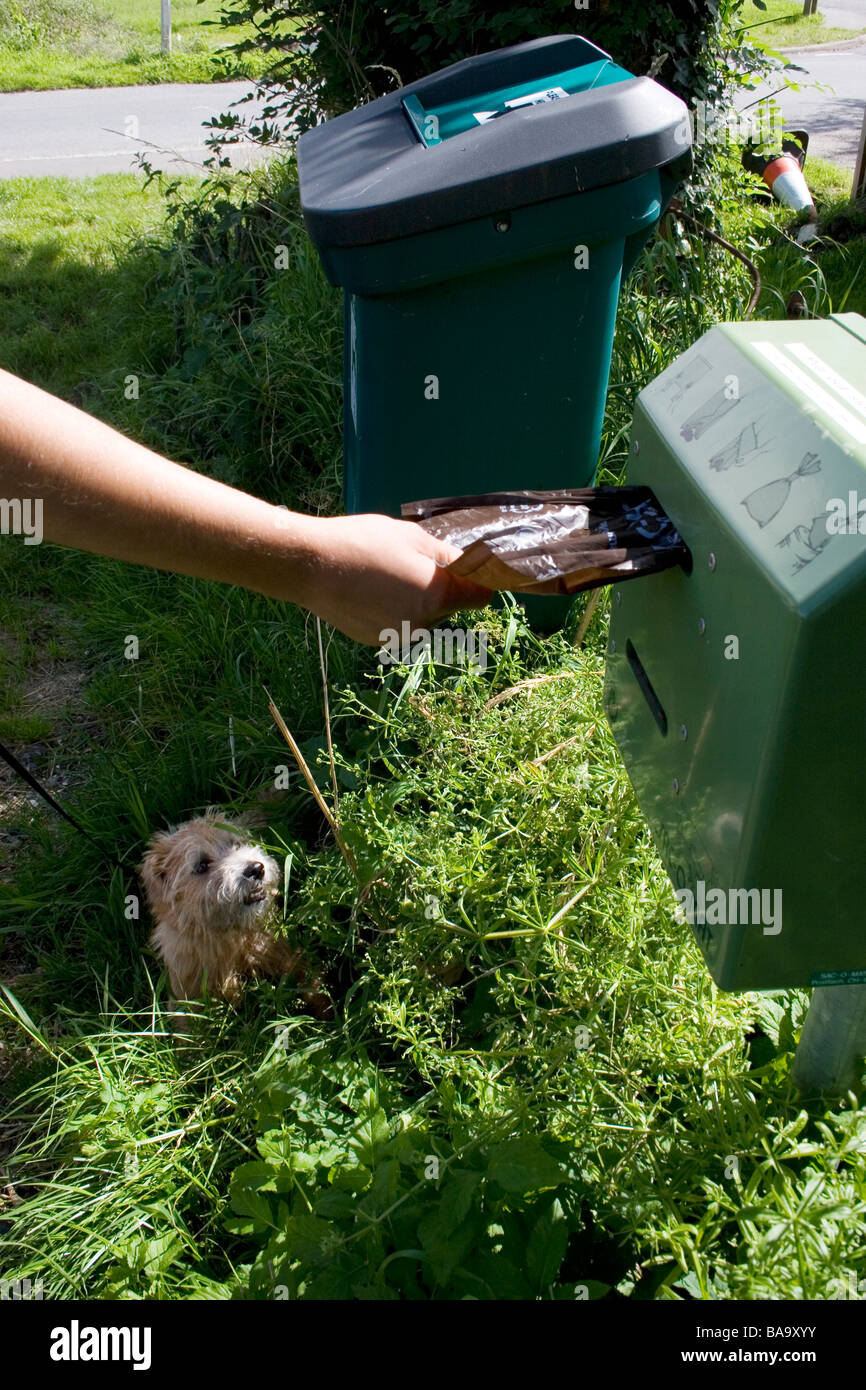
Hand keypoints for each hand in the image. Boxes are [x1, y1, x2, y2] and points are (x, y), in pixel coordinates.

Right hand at [297, 513, 491, 645]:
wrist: (310, 566)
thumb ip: (446, 553)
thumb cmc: (363, 543)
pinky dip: (392, 612)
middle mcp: (423, 623)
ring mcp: (398, 636)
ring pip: (423, 618)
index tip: (465, 569)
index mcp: (437, 596)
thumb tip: (469, 561)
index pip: (480, 598)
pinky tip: (368, 591)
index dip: (478, 581)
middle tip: (411, 563)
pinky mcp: (376, 641)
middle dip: (440, 589)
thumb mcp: (411, 536)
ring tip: (385, 575)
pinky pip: (398, 625)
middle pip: (449, 608)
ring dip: (416, 601)